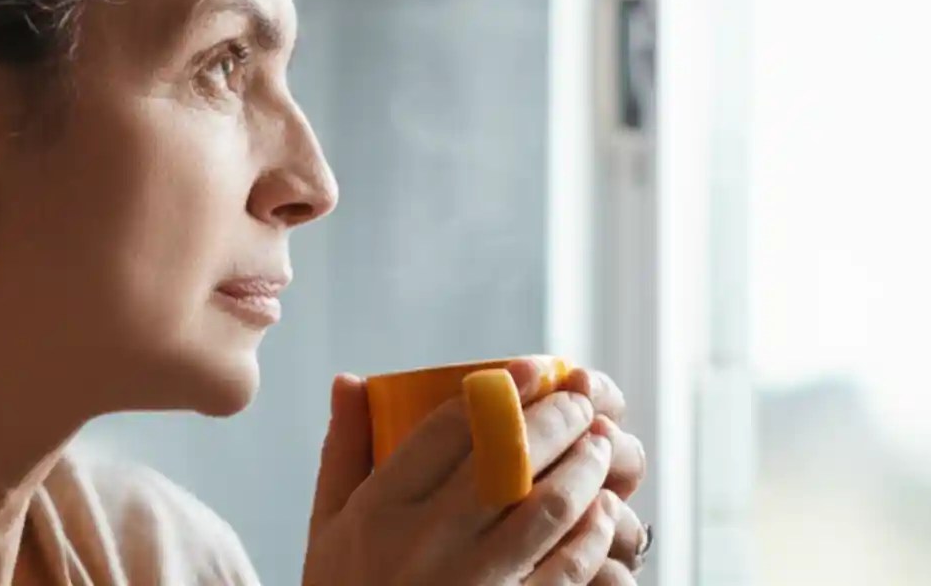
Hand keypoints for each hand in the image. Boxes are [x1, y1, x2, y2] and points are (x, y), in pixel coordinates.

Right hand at [302, 360, 640, 584]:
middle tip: (578, 399)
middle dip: (556, 418)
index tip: (533, 366)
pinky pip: (567, 568)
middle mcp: (427, 540)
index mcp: (381, 508)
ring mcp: (474, 582)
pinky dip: (592, 533)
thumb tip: (351, 380)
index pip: (451, 428)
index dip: (502, 388)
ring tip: (599, 442)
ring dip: (584, 467)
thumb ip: (344, 451)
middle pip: (507, 457)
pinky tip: (602, 509)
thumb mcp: (327, 526)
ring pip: (547, 506)